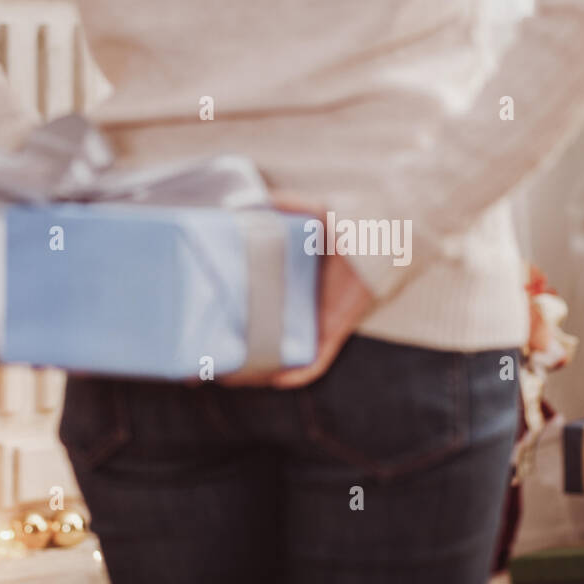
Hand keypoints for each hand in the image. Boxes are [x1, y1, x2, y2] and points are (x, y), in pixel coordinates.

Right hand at [217, 194, 373, 388]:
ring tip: (231, 376)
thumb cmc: (349, 224)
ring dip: (260, 369)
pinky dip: (299, 372)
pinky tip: (277, 379)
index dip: (229, 317)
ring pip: (284, 356)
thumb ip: (280, 204)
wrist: (383, 236)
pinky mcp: (336, 330)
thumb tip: (242, 204)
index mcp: (290, 283)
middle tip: (206, 359)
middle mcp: (301, 306)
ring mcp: (318, 321)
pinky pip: (316, 361)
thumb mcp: (308, 210)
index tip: (200, 323)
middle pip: (262, 337)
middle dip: (236, 352)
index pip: (255, 306)